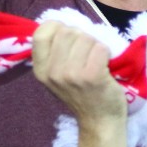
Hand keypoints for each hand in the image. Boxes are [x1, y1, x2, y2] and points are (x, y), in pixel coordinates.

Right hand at [32, 21, 125, 146]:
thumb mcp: (57, 76)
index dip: (58, 28)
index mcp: (40, 70)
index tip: (69, 40)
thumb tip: (62, 25)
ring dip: (95, 46)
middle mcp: (52, 72)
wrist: (99, 122)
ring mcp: (71, 75)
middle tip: (86, 56)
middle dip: (81, 38)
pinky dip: (107, 53)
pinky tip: (105, 67)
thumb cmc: (81, 94)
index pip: (41, 32)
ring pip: (86, 37)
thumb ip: (53, 52)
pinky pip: (100, 47)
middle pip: (67, 31)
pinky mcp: (92, 76)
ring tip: (95, 62)